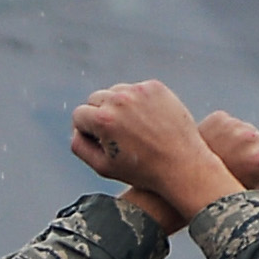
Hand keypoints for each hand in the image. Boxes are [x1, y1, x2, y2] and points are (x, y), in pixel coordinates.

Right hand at [70, 79, 242, 225]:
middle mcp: (119, 100)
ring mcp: (139, 90)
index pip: (79, 115)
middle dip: (99, 115)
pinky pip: (135, 90)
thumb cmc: (140, 170)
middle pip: (95, 99)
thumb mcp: (102, 166)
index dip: (85, 131)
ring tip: (131, 129)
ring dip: (117, 106)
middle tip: (114, 135)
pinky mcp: (155, 87)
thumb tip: (77, 129)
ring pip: (115, 92)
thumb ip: (80, 146)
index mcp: (103, 120)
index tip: (98, 141)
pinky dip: (136, 103)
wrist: (182, 164)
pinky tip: (145, 121)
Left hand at [198, 110, 258, 193]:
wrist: (176, 189)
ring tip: (224, 161)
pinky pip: (233, 124)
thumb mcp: (254, 198)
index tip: (258, 177)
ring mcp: (233, 126)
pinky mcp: (220, 118)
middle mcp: (249, 138)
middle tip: (238, 170)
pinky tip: (216, 149)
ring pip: (250, 132)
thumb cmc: (218, 200)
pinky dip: (227, 135)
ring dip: (242, 144)